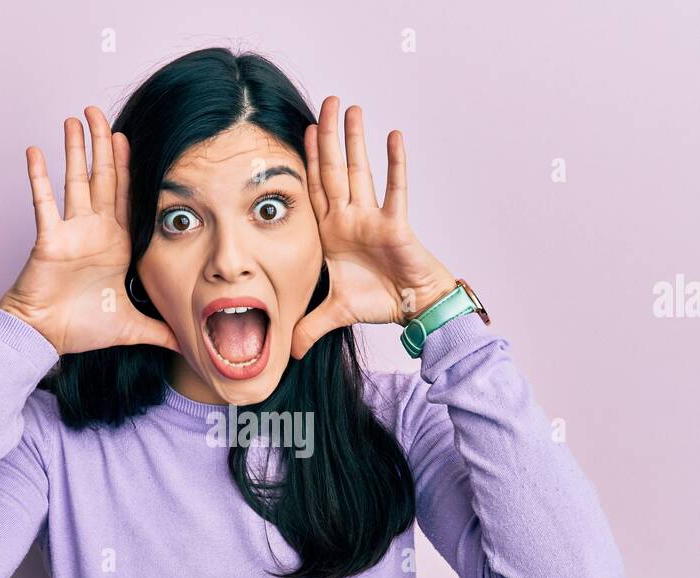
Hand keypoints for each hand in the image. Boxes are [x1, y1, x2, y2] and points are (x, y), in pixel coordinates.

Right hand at [0, 106, 180, 356]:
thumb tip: (186, 344)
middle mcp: (94, 231)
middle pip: (102, 179)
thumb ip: (160, 330)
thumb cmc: (82, 328)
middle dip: (103, 145)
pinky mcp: (49, 238)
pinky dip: (39, 177)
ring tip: (74, 118)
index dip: (129, 168)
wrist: (48, 338)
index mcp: (116, 244)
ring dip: (75, 149)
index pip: (126, 197)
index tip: (130, 138)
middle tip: (100, 112)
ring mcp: (71, 231)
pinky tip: (36, 151)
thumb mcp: (132, 327)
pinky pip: (44, 202)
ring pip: (75, 181)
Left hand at [290, 96, 457, 359]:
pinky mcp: (395, 225)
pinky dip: (394, 163)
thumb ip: (307, 327)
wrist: (412, 308)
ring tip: (352, 107)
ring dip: (356, 139)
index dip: (308, 162)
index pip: (315, 189)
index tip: (302, 131)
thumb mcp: (333, 313)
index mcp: (332, 232)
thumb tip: (287, 353)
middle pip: (335, 170)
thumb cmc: (379, 302)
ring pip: (361, 171)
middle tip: (325, 103)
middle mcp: (350, 219)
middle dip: (329, 137)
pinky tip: (393, 135)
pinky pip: (394, 189)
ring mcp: (372, 218)